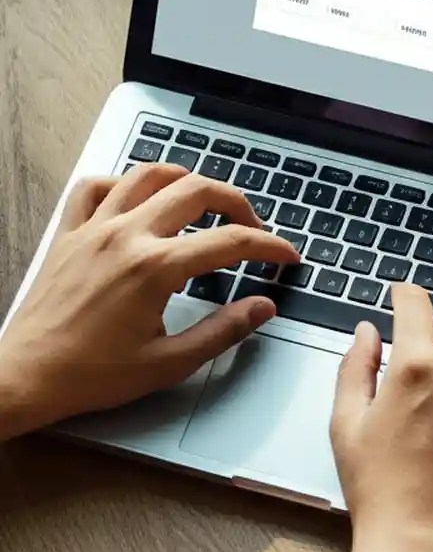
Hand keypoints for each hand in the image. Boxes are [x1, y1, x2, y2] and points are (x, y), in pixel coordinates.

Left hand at [0, 165, 299, 440]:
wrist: (26, 376)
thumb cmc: (92, 374)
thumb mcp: (170, 362)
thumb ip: (224, 330)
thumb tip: (263, 307)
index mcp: (155, 268)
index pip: (231, 241)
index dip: (270, 245)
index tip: (286, 255)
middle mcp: (126, 237)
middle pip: (197, 191)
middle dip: (237, 203)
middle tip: (253, 227)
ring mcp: (94, 229)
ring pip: (148, 175)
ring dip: (185, 180)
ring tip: (205, 200)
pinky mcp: (69, 234)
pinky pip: (94, 187)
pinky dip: (121, 184)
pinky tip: (138, 200)